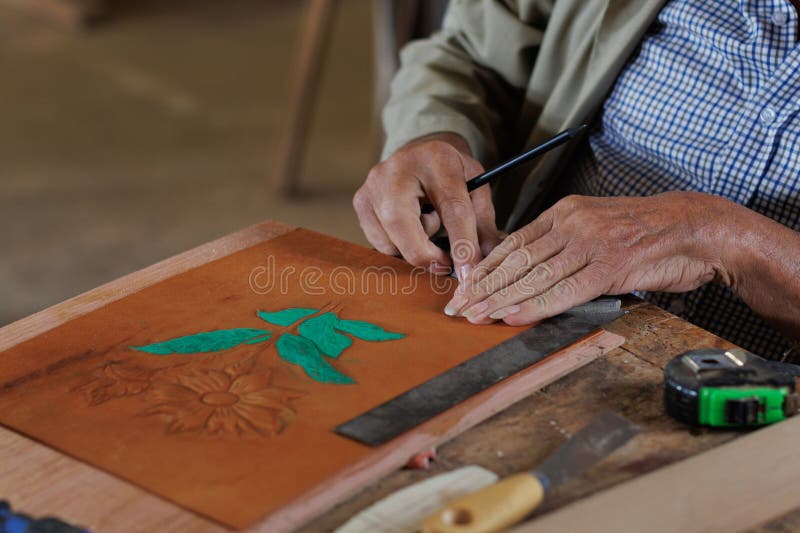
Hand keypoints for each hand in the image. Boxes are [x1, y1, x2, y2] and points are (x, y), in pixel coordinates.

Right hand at [353, 133, 501, 275]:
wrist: (419, 154)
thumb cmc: (450, 174)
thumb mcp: (476, 187)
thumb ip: (483, 223)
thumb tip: (488, 258)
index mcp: (437, 160)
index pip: (451, 208)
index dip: (462, 244)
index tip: (469, 272)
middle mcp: (397, 170)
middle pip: (402, 223)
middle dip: (425, 254)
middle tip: (445, 266)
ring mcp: (373, 185)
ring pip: (389, 238)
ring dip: (413, 246)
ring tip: (426, 226)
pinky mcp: (360, 201)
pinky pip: (378, 242)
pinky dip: (398, 245)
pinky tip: (410, 227)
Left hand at [444, 192, 734, 324]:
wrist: (694, 227)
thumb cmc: (645, 233)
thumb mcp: (596, 227)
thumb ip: (563, 244)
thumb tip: (529, 272)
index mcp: (565, 212)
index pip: (513, 242)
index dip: (485, 268)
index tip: (463, 287)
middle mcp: (572, 223)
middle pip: (515, 258)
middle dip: (483, 286)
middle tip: (457, 307)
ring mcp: (590, 242)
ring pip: (534, 274)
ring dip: (501, 299)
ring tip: (476, 316)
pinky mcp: (609, 265)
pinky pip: (564, 289)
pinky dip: (536, 305)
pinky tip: (513, 316)